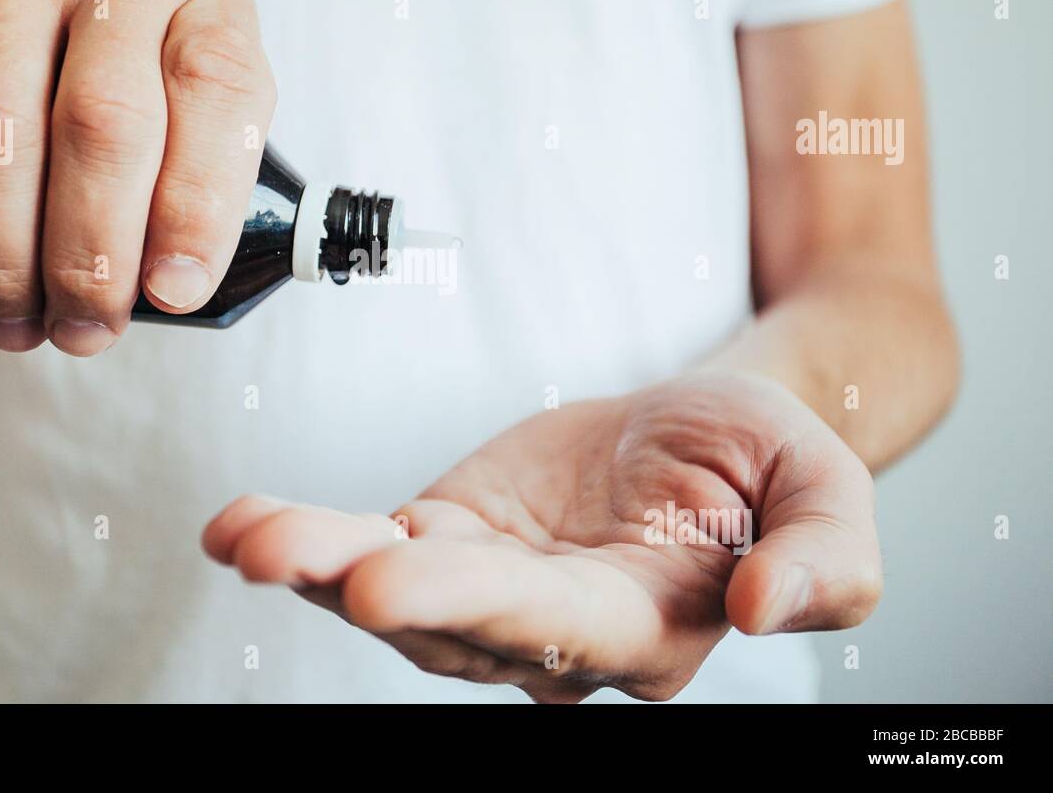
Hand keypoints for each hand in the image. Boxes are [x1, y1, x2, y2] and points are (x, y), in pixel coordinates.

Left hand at [204, 372, 880, 702]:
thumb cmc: (762, 461)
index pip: (557, 627)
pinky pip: (367, 548)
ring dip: (317, 566)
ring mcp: (487, 593)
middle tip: (282, 558)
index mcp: (646, 625)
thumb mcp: (824, 488)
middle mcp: (554, 632)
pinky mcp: (444, 544)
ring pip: (394, 594)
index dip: (473, 608)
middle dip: (366, 592)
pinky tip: (242, 526)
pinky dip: (309, 536)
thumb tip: (769, 610)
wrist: (701, 435)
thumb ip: (824, 558)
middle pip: (452, 623)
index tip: (392, 580)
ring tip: (248, 537)